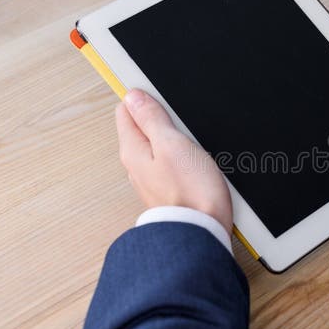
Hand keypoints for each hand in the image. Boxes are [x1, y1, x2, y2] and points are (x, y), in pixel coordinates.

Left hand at [116, 89, 232, 234]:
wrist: (203, 232)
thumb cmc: (190, 193)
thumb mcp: (171, 143)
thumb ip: (151, 118)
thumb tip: (134, 97)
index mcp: (132, 150)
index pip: (125, 111)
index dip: (143, 98)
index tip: (158, 96)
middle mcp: (137, 166)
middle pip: (142, 128)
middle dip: (160, 118)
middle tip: (180, 121)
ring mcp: (152, 179)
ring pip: (158, 146)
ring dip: (173, 138)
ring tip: (190, 141)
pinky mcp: (169, 189)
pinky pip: (171, 164)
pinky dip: (182, 156)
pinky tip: (195, 160)